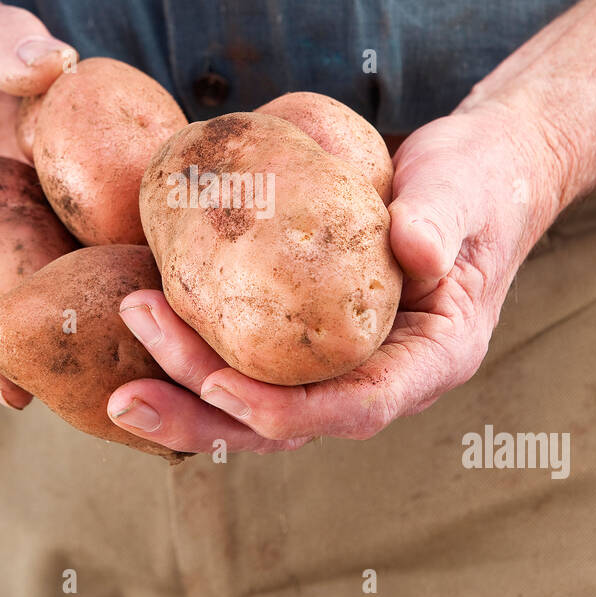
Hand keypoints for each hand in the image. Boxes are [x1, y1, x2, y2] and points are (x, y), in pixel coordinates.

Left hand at [106, 104, 565, 453]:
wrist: (474, 172)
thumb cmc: (477, 180)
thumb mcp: (466, 190)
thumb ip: (443, 219)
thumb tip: (416, 250)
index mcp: (431, 360)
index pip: (355, 407)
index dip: (283, 410)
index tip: (217, 384)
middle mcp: (382, 376)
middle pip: (287, 424)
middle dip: (205, 417)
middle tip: (129, 395)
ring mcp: (342, 363)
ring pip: (257, 405)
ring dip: (187, 399)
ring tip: (118, 388)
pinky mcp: (308, 337)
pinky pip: (249, 361)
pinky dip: (195, 359)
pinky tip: (141, 340)